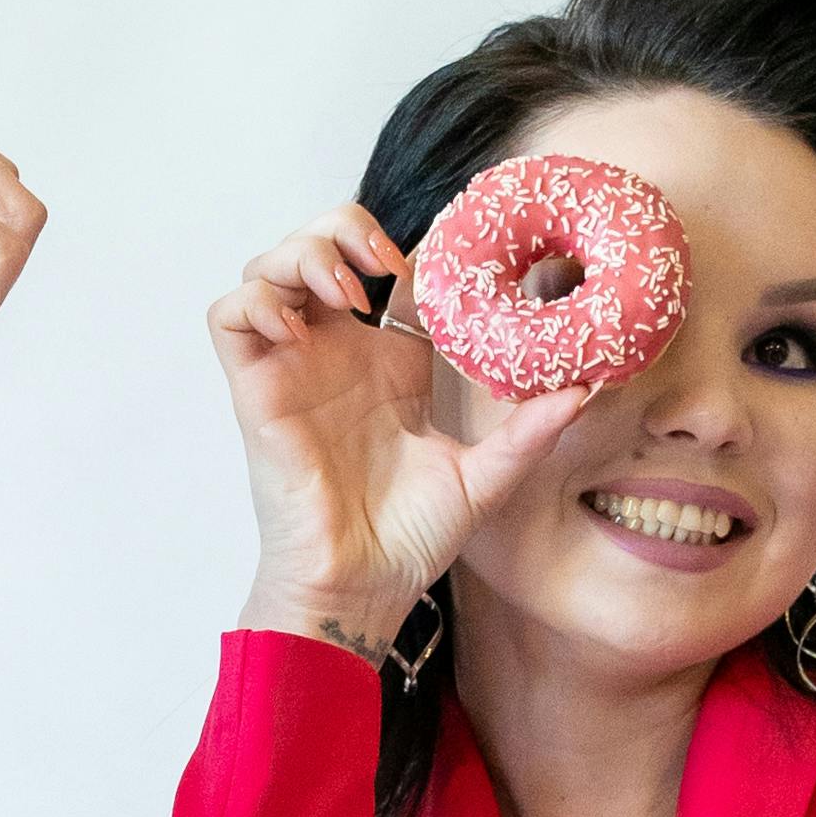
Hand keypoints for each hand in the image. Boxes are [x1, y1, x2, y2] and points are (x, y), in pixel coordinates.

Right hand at [212, 204, 591, 653]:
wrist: (359, 586)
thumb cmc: (410, 542)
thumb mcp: (484, 478)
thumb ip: (530, 431)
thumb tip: (586, 389)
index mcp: (389, 364)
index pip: (385, 270)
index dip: (405, 246)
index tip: (442, 260)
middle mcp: (337, 355)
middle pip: (321, 247)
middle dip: (345, 229)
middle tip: (384, 262)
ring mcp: (292, 368)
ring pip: (270, 267)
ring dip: (303, 255)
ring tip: (345, 291)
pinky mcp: (254, 390)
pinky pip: (229, 315)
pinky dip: (256, 300)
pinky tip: (298, 327)